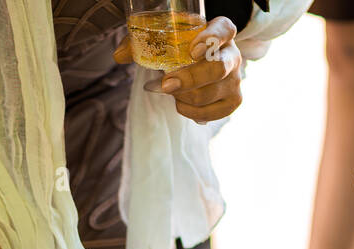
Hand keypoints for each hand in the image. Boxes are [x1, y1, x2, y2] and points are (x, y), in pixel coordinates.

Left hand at [114, 16, 243, 123]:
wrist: (200, 66)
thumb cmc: (182, 51)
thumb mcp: (164, 41)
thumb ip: (140, 43)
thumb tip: (118, 55)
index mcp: (221, 32)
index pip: (224, 30)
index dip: (211, 38)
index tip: (192, 49)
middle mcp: (232, 55)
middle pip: (218, 68)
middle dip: (190, 79)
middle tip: (165, 84)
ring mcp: (235, 80)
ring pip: (210, 94)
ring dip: (184, 97)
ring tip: (171, 91)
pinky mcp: (233, 101)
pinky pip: (212, 112)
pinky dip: (191, 112)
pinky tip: (181, 104)